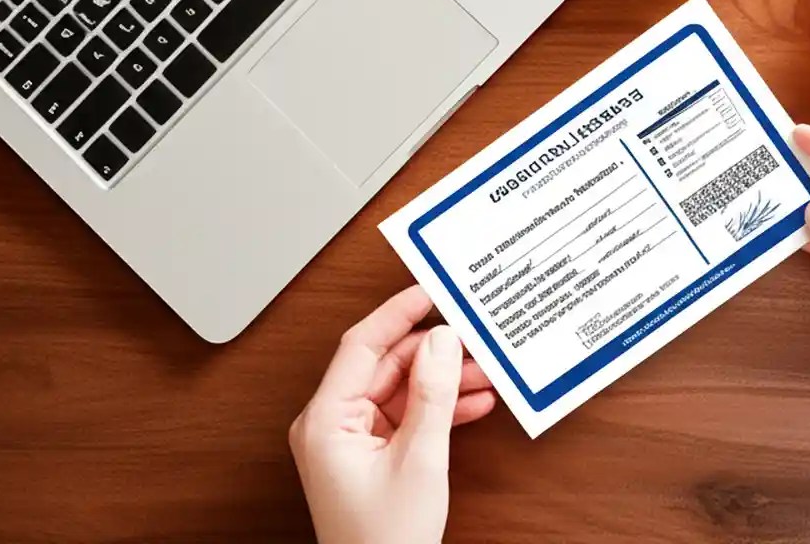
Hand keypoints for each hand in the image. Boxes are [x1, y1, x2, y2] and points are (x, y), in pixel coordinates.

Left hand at [290, 287, 496, 543]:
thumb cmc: (383, 540)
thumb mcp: (419, 459)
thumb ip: (432, 394)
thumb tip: (441, 341)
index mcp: (326, 419)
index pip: (361, 345)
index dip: (397, 312)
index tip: (429, 290)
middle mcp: (331, 424)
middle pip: (385, 364)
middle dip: (432, 351)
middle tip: (472, 335)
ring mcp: (350, 440)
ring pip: (401, 389)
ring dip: (442, 380)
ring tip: (484, 371)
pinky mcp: (371, 454)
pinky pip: (406, 415)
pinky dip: (439, 407)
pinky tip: (473, 402)